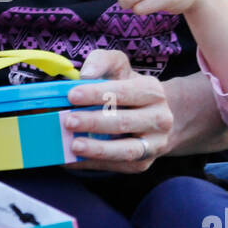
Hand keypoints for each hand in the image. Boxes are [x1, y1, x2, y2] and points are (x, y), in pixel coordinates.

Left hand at [62, 47, 173, 171]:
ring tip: (73, 145)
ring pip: (126, 150)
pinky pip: (116, 166)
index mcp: (152, 92)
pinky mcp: (143, 163)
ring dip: (97, 149)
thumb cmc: (129, 91)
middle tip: (68, 121)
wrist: (156, 119)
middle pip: (124, 122)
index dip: (97, 93)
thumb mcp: (120, 69)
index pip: (124, 92)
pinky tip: (71, 160)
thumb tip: (86, 74)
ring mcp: (154, 144)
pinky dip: (92, 164)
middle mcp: (159, 119)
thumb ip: (103, 61)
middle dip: (94, 122)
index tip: (72, 95)